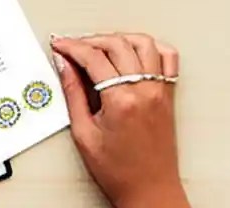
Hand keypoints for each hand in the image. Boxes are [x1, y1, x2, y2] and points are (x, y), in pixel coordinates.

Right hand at [51, 33, 188, 207]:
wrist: (149, 190)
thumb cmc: (119, 172)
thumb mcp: (84, 134)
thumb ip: (73, 94)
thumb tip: (65, 66)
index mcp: (122, 101)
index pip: (93, 58)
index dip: (72, 47)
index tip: (61, 45)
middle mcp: (145, 90)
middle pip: (117, 44)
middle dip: (91, 40)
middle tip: (74, 46)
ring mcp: (160, 90)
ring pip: (143, 43)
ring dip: (119, 38)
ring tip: (101, 45)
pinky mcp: (168, 94)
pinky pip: (168, 57)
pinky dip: (151, 47)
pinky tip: (135, 51)